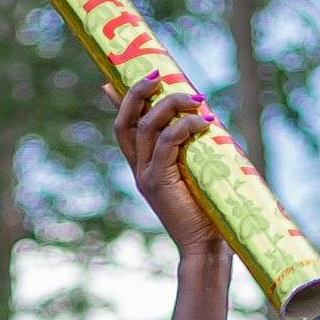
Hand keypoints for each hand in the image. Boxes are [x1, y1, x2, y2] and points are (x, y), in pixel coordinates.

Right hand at [113, 72, 224, 261]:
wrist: (205, 246)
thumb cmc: (207, 210)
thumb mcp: (196, 171)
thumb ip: (192, 148)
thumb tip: (206, 119)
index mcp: (144, 166)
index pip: (124, 128)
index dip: (118, 101)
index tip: (112, 79)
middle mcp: (139, 169)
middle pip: (125, 121)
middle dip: (137, 92)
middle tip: (157, 73)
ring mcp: (146, 175)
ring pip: (146, 126)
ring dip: (170, 104)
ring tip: (196, 98)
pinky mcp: (159, 182)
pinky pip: (167, 142)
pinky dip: (184, 127)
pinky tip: (203, 123)